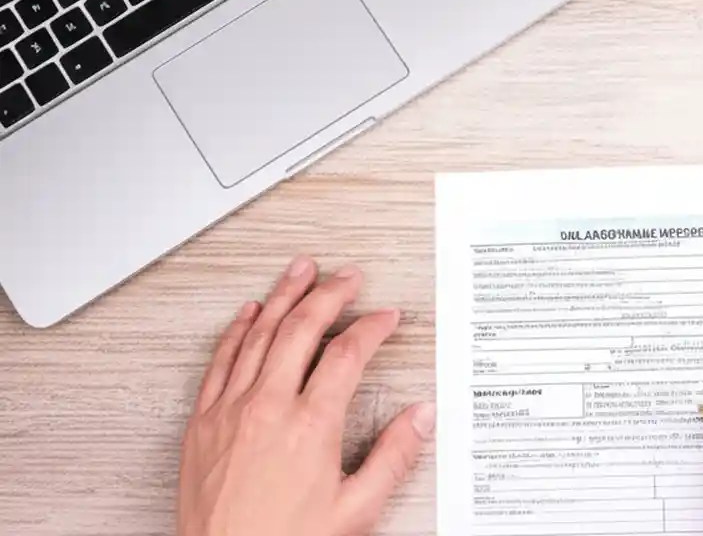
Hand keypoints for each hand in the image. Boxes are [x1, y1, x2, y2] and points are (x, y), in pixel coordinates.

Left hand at [178, 257, 432, 535]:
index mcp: (310, 426)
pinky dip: (237, 330)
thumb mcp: (356, 510)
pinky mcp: (202, 423)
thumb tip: (421, 417)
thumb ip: (393, 458)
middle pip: (303, 329)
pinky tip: (249, 313)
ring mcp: (230, 411)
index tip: (386, 318)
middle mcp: (267, 408)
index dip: (372, 327)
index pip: (348, 354)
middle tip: (348, 278)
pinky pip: (220, 360)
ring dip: (283, 296)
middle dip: (330, 294)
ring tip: (300, 271)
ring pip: (259, 334)